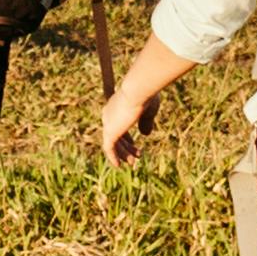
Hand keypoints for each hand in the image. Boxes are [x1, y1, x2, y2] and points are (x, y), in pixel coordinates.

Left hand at [92, 33, 197, 165]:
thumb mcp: (149, 110)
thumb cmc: (146, 96)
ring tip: (133, 162)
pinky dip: (113, 157)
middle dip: (126, 147)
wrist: (138, 90)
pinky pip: (109, 148)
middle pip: (115, 134)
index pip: (118, 124)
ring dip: (123, 153)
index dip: (126, 136)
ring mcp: (108, 122)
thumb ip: (146, 122)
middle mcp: (109, 113)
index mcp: (116, 105)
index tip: (133, 145)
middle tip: (136, 156)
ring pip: (113, 142)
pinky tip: (118, 165)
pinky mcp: (109, 131)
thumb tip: (145, 134)